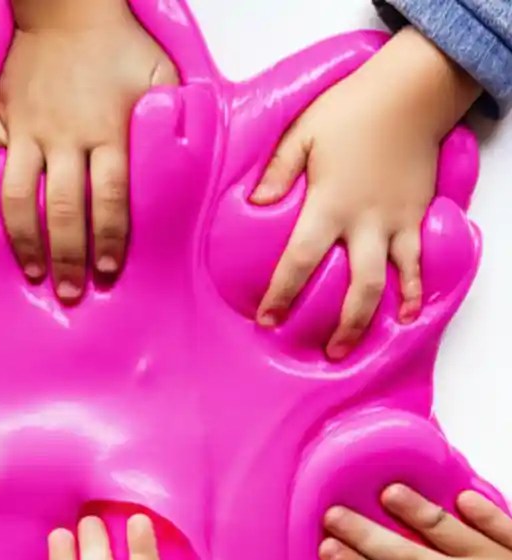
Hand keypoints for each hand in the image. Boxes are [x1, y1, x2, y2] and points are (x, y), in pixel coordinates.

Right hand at [0, 0, 176, 303]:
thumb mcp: (163, 76)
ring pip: (18, 195)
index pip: (111, 201)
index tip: (109, 272)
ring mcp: (26, 129)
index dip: (110, 242)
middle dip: (68, 258)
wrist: (69, 8)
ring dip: (23, 239)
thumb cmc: (120, 44)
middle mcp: (64, 138)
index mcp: (108, 133)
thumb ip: (175, 120)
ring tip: (31, 269)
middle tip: (70, 293)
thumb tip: (190, 163)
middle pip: (64, 210)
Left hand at [251, 28, 480, 359]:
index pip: (300, 260)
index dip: (282, 294)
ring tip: (356, 346)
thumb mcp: (301, 134)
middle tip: (324, 352)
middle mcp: (365, 222)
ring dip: (373, 318)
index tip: (267, 319)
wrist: (410, 94)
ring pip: (389, 282)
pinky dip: (416, 289)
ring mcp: (396, 223)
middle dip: (340, 324)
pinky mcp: (416, 217)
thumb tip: (254, 204)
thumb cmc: (349, 110)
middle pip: (356, 286)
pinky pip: (418, 261)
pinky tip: (408, 314)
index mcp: (329, 205)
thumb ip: (276, 172)